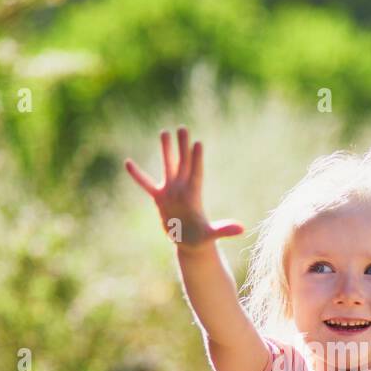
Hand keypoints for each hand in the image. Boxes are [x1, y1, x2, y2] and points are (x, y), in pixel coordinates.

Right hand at [124, 127, 244, 248]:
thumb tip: (242, 229)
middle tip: (182, 128)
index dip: (196, 159)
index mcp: (194, 195)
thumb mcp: (211, 235)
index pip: (196, 173)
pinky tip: (128, 163)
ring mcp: (170, 191)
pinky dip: (138, 175)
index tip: (198, 143)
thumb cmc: (201, 238)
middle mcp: (182, 189)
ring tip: (164, 132)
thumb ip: (223, 230)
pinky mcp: (160, 198)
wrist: (188, 242)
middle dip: (182, 147)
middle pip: (183, 164)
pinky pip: (146, 184)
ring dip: (166, 151)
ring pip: (167, 167)